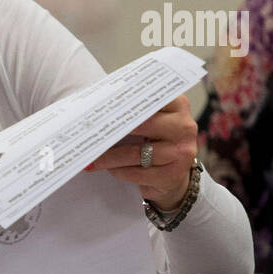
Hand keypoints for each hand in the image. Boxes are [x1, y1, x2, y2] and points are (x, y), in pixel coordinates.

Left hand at [82, 94, 196, 210]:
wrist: (173, 175)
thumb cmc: (154, 141)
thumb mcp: (149, 121)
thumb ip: (132, 110)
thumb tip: (94, 105)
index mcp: (177, 105)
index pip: (148, 98)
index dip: (124, 102)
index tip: (101, 106)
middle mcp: (184, 126)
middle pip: (142, 125)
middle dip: (112, 130)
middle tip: (88, 132)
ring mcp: (181, 152)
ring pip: (135, 153)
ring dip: (108, 157)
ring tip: (90, 158)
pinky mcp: (173, 174)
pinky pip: (137, 173)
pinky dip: (119, 171)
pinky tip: (108, 169)